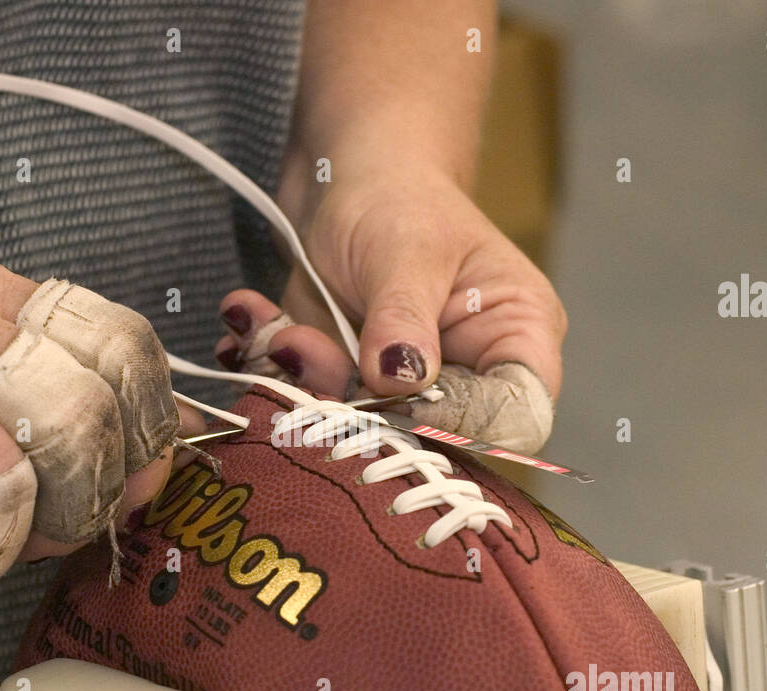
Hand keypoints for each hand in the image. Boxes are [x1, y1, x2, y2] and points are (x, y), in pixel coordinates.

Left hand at [215, 166, 566, 450]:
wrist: (341, 177)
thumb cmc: (400, 195)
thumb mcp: (406, 249)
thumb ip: (404, 318)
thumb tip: (400, 379)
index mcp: (515, 339)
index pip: (515, 419)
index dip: (460, 425)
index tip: (395, 395)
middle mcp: (467, 375)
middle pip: (429, 437)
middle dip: (357, 403)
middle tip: (302, 349)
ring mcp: (402, 388)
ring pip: (358, 427)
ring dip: (304, 380)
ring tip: (279, 329)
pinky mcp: (348, 386)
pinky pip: (311, 401)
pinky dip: (275, 365)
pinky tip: (251, 318)